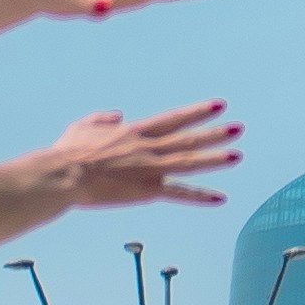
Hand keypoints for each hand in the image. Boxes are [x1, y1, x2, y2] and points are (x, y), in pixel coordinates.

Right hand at [41, 100, 240, 213]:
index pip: (174, 118)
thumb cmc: (68, 152)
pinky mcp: (147, 191)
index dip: (197, 112)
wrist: (65, 173)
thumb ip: (102, 118)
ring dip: (215, 159)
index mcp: (135, 131)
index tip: (218, 106)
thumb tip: (118, 114)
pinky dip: (200, 196)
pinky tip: (220, 198)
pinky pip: (179, 193)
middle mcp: (149, 147)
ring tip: (237, 155)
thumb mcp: (82, 125)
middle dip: (215, 133)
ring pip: (190, 162)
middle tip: (238, 128)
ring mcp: (151, 168)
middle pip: (189, 139)